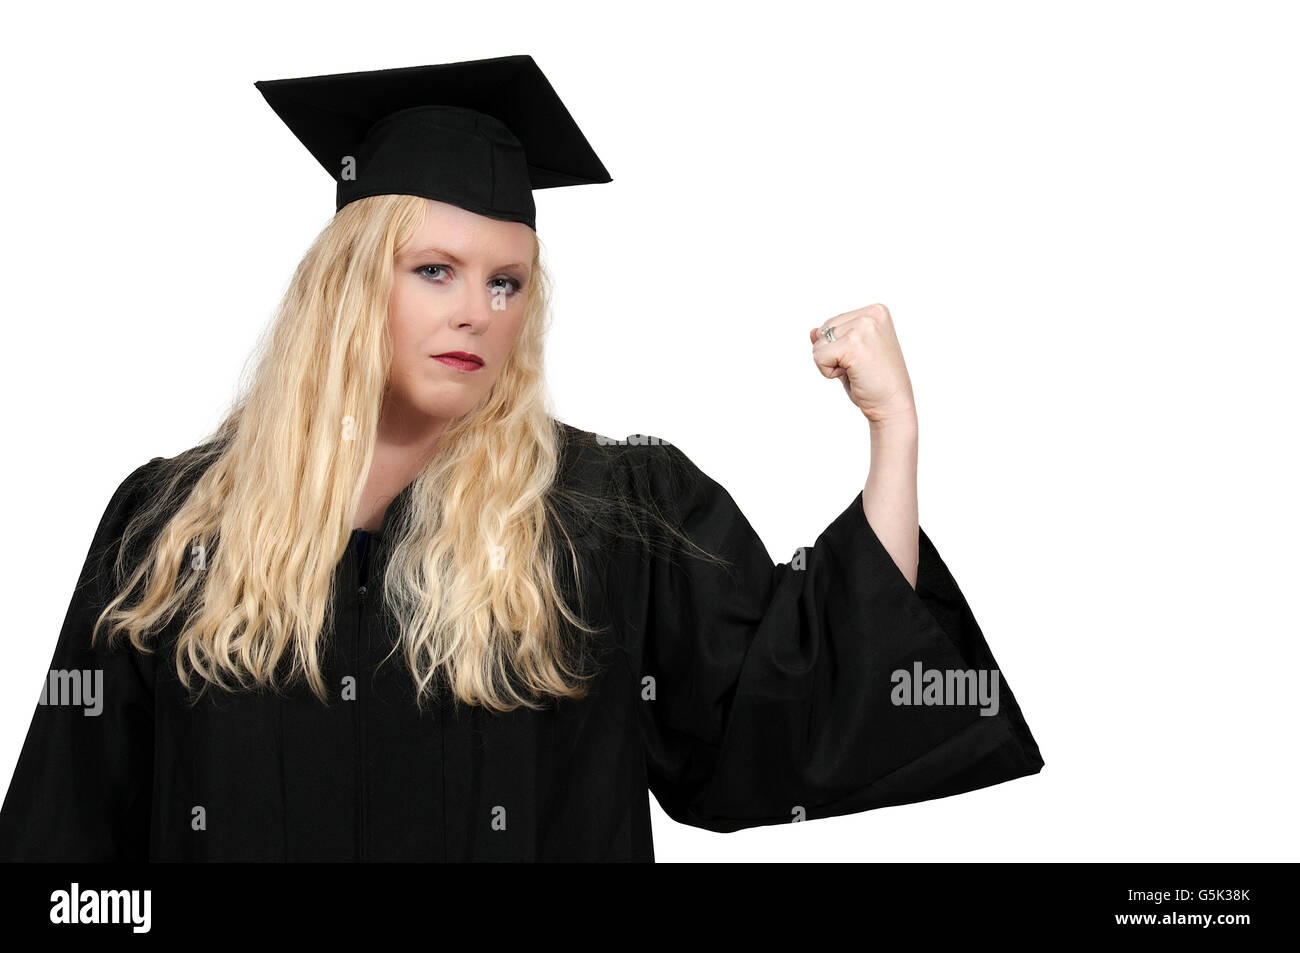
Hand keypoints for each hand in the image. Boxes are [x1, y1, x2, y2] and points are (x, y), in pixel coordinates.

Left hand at [810, 303, 916, 425]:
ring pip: (819, 343)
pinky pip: (819, 356)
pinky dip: (828, 372)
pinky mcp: (854, 344)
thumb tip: (812, 332)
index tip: (862, 358)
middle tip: (858, 367)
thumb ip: (834, 338)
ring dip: (831, 363)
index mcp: (875, 312)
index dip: (838, 347)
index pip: (833, 323)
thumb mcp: (852, 354)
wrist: (893, 404)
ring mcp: (863, 327)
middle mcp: (871, 315)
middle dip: (833, 353)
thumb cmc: (875, 382)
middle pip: (824, 330)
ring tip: (856, 370)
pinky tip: (851, 375)